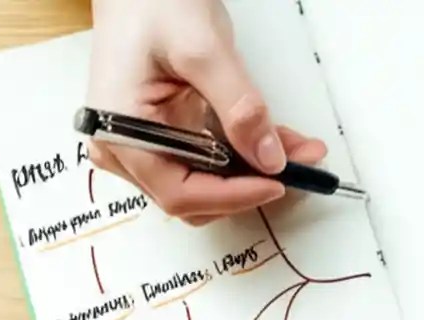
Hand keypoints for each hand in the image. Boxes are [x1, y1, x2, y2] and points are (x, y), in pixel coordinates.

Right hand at [86, 0, 327, 224]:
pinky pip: (210, 158)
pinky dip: (246, 154)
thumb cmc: (153, 3)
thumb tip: (270, 158)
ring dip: (255, 173)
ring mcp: (146, 143)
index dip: (233, 196)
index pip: (180, 191)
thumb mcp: (202, 51)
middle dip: (251, 186)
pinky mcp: (167, 133)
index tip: (278, 182)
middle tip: (301, 169)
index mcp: (122, 133)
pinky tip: (281, 142)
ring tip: (301, 153)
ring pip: (207, 181)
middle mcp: (127, 148)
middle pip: (195, 195)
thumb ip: (239, 107)